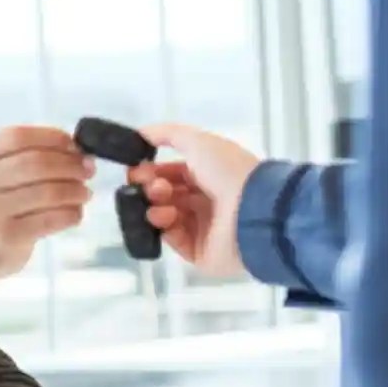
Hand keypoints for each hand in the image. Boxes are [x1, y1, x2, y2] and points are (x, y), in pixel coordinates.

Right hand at [0, 126, 93, 310]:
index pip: (16, 137)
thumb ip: (14, 155)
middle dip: (70, 164)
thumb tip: (73, 149)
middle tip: (87, 168)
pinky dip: (71, 213)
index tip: (73, 144)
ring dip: (75, 190)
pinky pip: (50, 220)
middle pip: (35, 163)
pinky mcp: (5, 239)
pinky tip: (75, 212)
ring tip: (84, 191)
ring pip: (47, 191)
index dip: (52, 137)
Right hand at [127, 123, 260, 276]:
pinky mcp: (200, 252)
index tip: (135, 170)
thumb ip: (168, 134)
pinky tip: (165, 216)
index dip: (152, 170)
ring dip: (155, 205)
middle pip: (167, 194)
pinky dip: (164, 226)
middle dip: (151, 187)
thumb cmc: (228, 172)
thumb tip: (141, 134)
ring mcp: (204, 228)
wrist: (252, 212)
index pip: (174, 172)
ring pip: (166, 215)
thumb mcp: (198, 142)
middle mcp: (207, 200)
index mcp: (210, 174)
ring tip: (158, 201)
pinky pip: (173, 239)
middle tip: (149, 186)